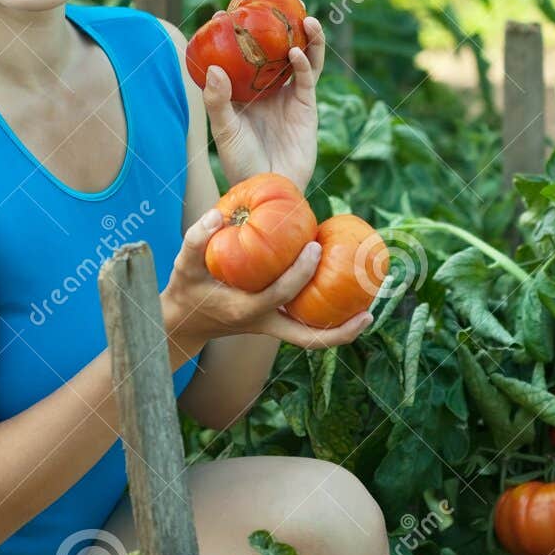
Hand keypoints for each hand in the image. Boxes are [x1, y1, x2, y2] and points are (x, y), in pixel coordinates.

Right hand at [163, 206, 373, 361]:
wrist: (184, 320)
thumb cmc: (187, 287)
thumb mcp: (183, 263)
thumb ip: (196, 239)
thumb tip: (218, 214)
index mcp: (245, 310)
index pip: (279, 294)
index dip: (300, 273)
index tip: (315, 246)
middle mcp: (265, 324)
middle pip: (308, 339)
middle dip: (340, 330)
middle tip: (369, 311)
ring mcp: (273, 328)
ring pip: (313, 338)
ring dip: (343, 329)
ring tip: (371, 308)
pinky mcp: (277, 323)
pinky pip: (309, 324)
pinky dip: (330, 316)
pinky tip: (346, 292)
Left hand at [200, 15, 324, 194]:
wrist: (269, 187)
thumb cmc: (241, 164)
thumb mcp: (224, 131)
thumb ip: (217, 101)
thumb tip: (213, 66)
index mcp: (242, 92)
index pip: (239, 56)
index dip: (234, 34)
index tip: (223, 13)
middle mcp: (266, 89)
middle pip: (274, 50)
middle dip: (278, 26)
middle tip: (274, 2)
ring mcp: (288, 96)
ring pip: (300, 58)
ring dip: (305, 38)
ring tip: (305, 18)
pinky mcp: (306, 107)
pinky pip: (308, 79)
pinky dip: (305, 63)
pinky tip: (297, 53)